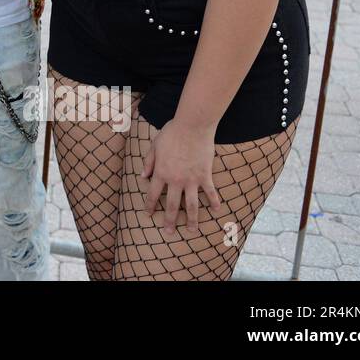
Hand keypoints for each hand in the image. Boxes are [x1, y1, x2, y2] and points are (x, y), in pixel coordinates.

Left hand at [141, 117, 222, 236]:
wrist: (192, 126)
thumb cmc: (171, 133)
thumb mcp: (154, 146)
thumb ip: (148, 162)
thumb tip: (143, 176)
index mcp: (161, 173)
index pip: (153, 194)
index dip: (150, 205)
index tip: (148, 215)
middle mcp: (175, 180)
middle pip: (172, 205)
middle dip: (170, 220)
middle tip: (169, 232)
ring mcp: (192, 180)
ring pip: (192, 205)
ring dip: (192, 219)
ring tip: (192, 230)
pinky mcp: (205, 176)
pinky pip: (210, 192)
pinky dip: (214, 202)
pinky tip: (216, 210)